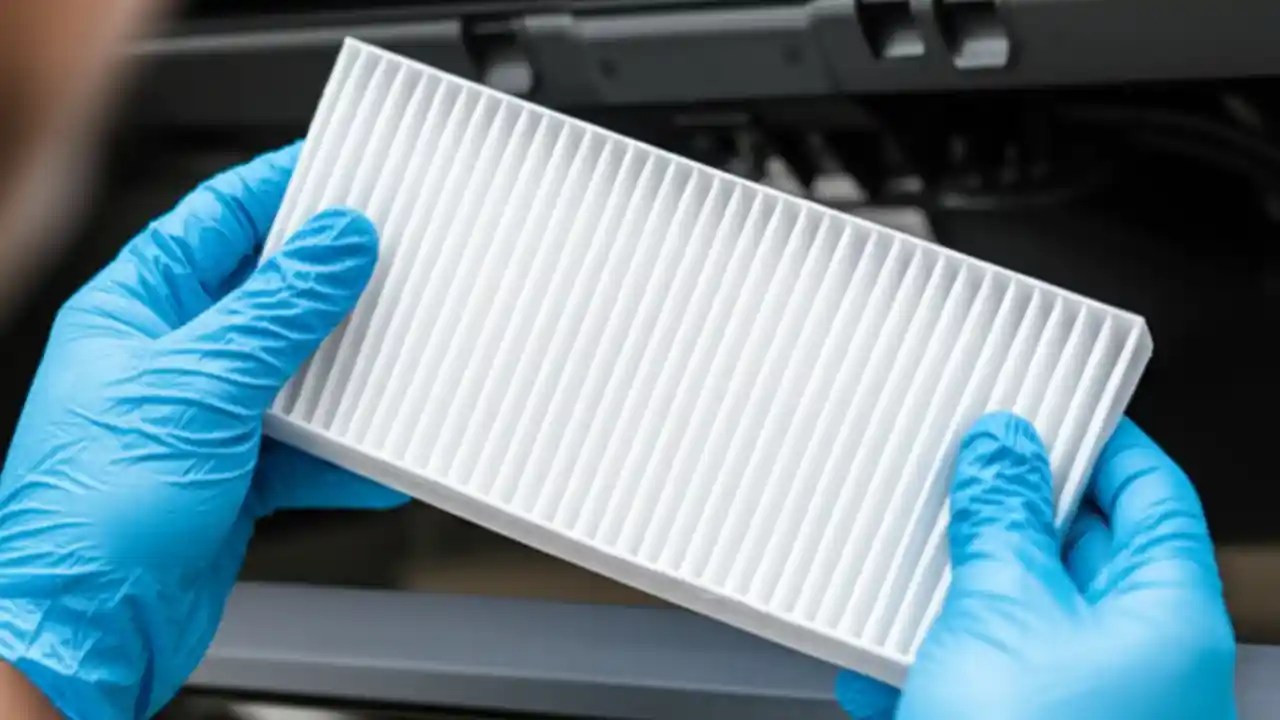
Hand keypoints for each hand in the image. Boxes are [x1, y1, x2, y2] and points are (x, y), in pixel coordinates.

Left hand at [0, 144, 405, 718]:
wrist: (87, 629)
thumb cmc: (93, 511)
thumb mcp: (201, 384)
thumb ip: (279, 310)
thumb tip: (338, 242)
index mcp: (136, 308)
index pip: (217, 220)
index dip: (282, 190)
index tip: (345, 174)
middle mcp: (170, 356)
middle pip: (267, 294)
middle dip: (330, 284)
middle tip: (393, 262)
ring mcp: (204, 418)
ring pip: (294, 372)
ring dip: (345, 375)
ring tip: (396, 360)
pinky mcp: (234, 476)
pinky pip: (305, 447)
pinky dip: (343, 456)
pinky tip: (377, 461)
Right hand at [836, 412, 1236, 718]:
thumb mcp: (1005, 612)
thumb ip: (1003, 518)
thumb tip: (1004, 445)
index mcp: (1164, 615)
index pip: (1150, 493)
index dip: (1100, 440)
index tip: (1045, 402)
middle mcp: (1130, 657)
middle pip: (1074, 548)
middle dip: (1004, 510)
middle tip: (950, 467)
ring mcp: (1070, 700)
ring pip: (1010, 610)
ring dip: (949, 586)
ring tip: (895, 556)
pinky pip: (971, 671)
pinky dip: (924, 657)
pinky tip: (871, 654)